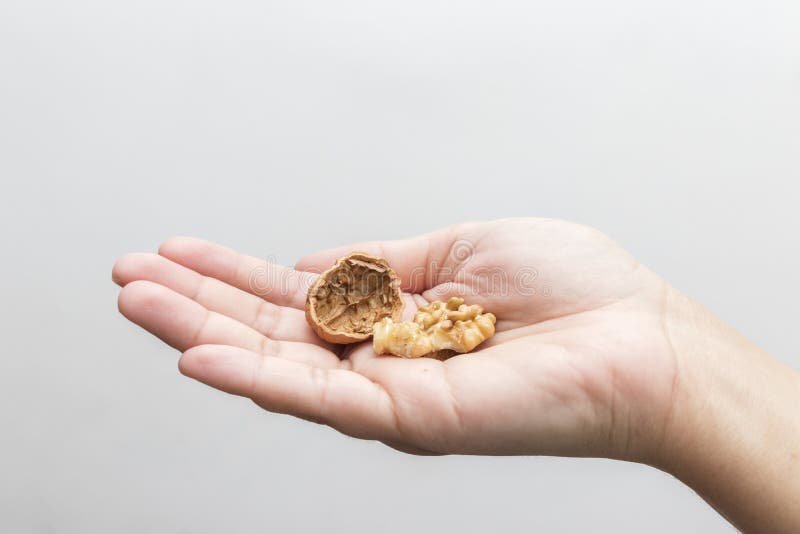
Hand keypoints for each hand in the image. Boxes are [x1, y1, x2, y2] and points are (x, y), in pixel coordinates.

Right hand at [112, 218, 678, 459]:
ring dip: (202, 332)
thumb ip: (380, 264)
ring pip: (278, 366)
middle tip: (130, 277)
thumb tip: (314, 265)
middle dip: (197, 303)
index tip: (177, 252)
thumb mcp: (456, 249)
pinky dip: (255, 376)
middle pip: (271, 332)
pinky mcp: (410, 418)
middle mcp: (380, 359)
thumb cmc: (567, 288)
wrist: (638, 337)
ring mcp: (389, 392)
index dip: (232, 274)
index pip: (293, 298)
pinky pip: (321, 397)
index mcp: (390, 317)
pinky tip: (198, 354)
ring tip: (139, 300)